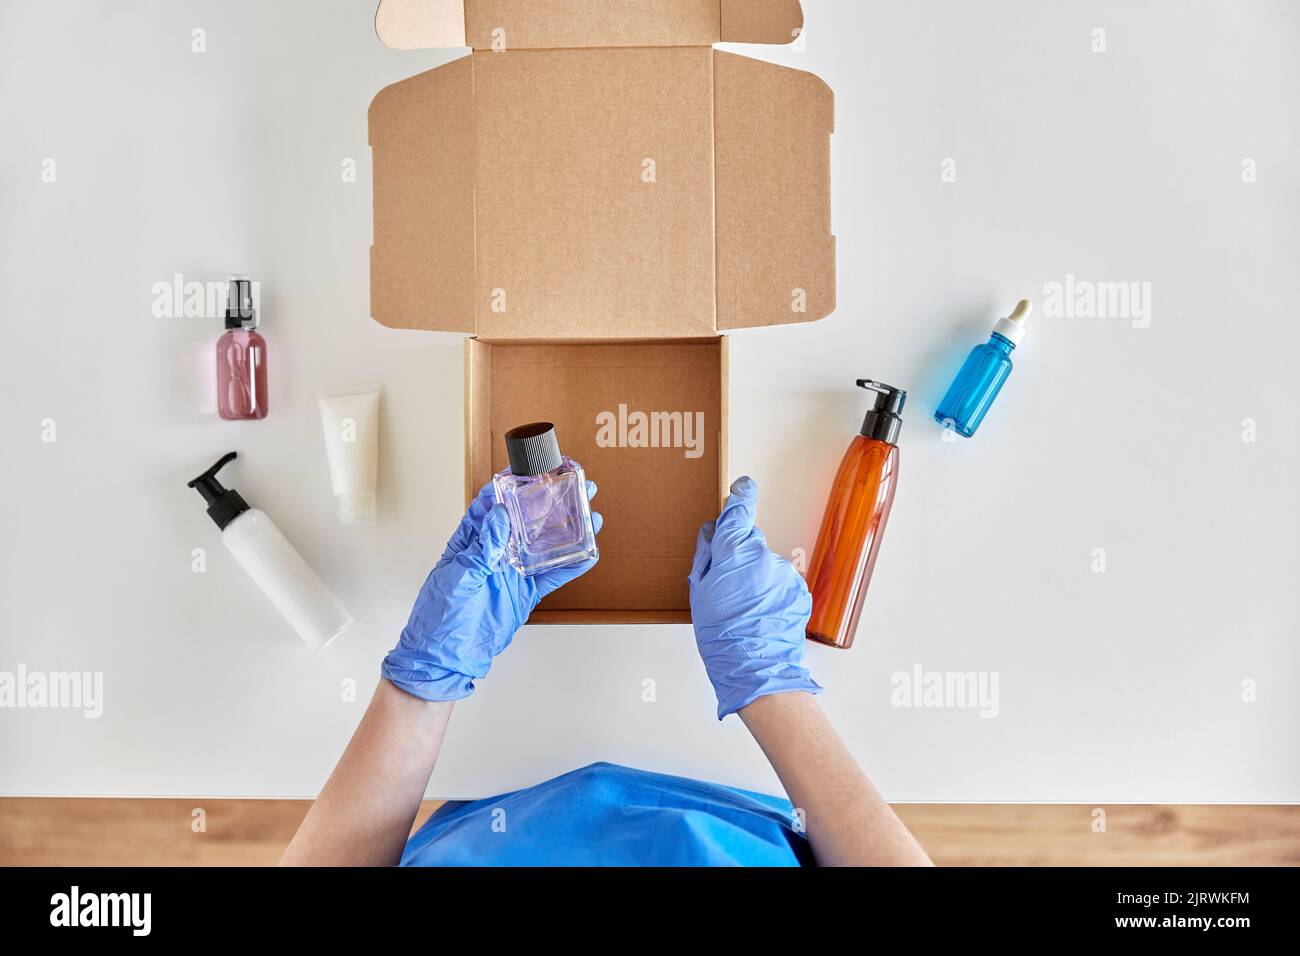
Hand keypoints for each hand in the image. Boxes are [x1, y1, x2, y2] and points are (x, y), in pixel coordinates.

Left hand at [382, 481, 601, 700]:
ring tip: (590, 514)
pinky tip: (587, 554)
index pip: (492, 506)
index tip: (530, 471)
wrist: (445, 658)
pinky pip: (551, 577)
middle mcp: (494, 553)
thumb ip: (482, 548)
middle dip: (548, 502)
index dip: (510, 487)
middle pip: (525, 520)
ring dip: (566, 530)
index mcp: (471, 542)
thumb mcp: (457, 577)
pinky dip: (570, 566)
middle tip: (573, 485)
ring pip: (543, 545)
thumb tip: (500, 516)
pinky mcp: (524, 594)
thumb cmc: (438, 618)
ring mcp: (511, 572)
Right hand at [689, 476, 821, 718]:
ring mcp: (784, 573)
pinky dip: (769, 594)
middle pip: (749, 543)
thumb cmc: (722, 636)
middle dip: (738, 557)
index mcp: (735, 550)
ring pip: (764, 565)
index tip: (741, 488)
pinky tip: (759, 616)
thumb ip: (706, 555)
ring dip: (754, 579)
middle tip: (725, 588)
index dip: (740, 495)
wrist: (757, 668)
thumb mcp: (699, 593)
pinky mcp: (798, 590)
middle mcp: (763, 555)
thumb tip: (712, 531)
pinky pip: (779, 583)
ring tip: (742, 610)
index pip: (740, 509)